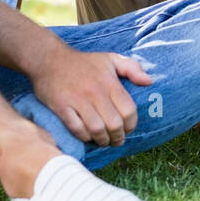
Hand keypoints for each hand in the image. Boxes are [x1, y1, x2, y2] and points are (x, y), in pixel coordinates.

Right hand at [31, 45, 153, 146]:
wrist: (49, 59)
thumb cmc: (84, 62)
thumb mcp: (111, 58)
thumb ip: (132, 68)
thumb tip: (149, 82)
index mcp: (109, 82)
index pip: (128, 110)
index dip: (132, 124)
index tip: (129, 129)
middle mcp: (95, 91)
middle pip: (114, 124)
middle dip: (118, 137)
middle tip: (117, 140)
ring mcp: (77, 100)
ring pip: (96, 129)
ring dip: (102, 140)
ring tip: (104, 142)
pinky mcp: (61, 107)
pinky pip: (76, 129)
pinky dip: (84, 137)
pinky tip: (88, 136)